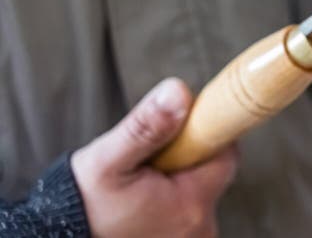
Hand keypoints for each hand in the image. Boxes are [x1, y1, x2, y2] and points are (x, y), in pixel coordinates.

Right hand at [71, 78, 237, 237]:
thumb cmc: (81, 205)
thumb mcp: (108, 159)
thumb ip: (146, 126)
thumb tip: (178, 93)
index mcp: (192, 205)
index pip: (226, 152)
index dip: (205, 133)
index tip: (181, 128)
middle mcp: (200, 227)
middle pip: (213, 169)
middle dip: (187, 155)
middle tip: (150, 159)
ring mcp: (191, 236)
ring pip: (200, 186)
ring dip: (178, 175)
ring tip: (142, 180)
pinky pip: (187, 205)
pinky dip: (171, 195)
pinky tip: (145, 196)